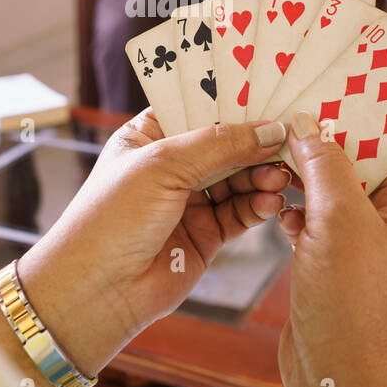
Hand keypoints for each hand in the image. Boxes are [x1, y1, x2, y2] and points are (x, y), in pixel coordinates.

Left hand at [15, 111, 291, 377]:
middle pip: (225, 143)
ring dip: (261, 175)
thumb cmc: (113, 216)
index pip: (199, 107)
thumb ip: (220, 145)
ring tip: (280, 175)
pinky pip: (241, 212)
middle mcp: (170, 165)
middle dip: (257, 141)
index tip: (274, 95)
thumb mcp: (163, 165)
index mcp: (148, 136)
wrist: (97, 291)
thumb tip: (271, 129)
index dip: (235, 101)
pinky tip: (271, 201)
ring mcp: (188, 201)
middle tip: (290, 139)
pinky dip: (258, 205)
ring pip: (238, 178)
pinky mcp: (205, 235)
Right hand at [274, 113, 386, 386]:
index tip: (319, 98)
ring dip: (305, 185)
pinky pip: (318, 225)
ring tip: (276, 169)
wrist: (337, 376)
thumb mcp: (340, 220)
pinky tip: (282, 217)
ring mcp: (366, 250)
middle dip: (321, 152)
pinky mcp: (338, 268)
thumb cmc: (353, 304)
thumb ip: (325, 165)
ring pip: (332, 197)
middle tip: (287, 125)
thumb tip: (308, 125)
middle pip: (357, 168)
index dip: (355, 122)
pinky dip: (299, 217)